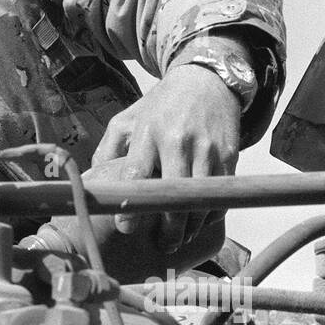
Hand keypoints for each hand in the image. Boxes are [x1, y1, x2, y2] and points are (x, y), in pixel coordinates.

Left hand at [92, 63, 241, 252]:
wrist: (206, 79)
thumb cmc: (162, 106)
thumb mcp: (128, 119)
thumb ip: (108, 150)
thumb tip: (95, 184)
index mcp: (149, 133)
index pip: (137, 176)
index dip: (130, 206)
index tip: (125, 228)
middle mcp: (179, 142)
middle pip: (174, 197)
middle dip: (169, 228)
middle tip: (163, 245)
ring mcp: (207, 150)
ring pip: (201, 202)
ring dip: (192, 227)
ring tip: (180, 237)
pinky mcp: (229, 155)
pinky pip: (221, 195)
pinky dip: (211, 213)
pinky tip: (199, 220)